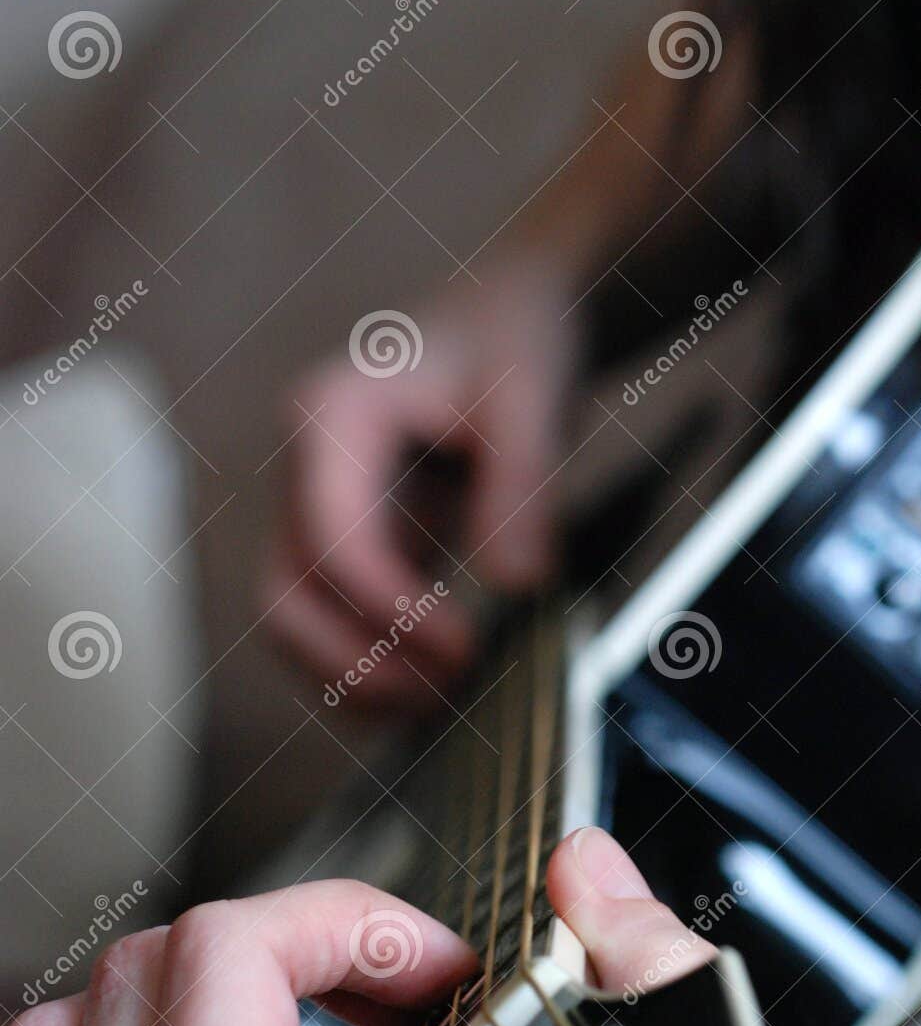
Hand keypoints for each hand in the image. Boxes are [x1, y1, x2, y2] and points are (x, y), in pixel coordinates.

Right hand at [262, 251, 579, 711]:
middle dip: (353, 660)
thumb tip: (515, 582)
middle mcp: (304, 470)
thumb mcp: (530, 396)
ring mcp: (314, 512)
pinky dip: (366, 669)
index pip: (329, 537)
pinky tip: (430, 687)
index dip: (387, 607)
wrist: (505, 326)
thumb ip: (522, 481)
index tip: (462, 647)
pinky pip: (328, 625)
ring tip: (439, 699)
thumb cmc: (510, 346)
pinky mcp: (344, 548)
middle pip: (285, 594)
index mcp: (331, 416)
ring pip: (293, 621)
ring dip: (352, 677)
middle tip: (443, 689)